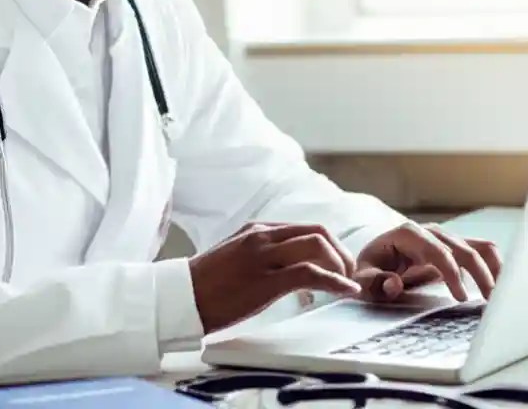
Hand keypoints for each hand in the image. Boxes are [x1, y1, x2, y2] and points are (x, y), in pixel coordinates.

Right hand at [188, 222, 360, 333]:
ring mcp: (264, 257)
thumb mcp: (233, 258)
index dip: (327, 245)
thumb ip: (259, 256)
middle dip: (340, 251)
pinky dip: (335, 282)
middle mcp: (261, 237)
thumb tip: (285, 271)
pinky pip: (311, 273)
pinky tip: (344, 291)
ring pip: (317, 245)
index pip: (303, 228)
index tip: (336, 264)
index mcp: (254, 230)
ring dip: (341, 265)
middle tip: (348, 273)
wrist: (179, 298)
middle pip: (317, 231)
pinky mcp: (266, 281)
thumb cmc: (204, 286)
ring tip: (347, 284)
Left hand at [353, 222, 502, 302]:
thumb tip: (394, 284)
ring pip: (478, 248)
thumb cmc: (370, 267)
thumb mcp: (363, 276)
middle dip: (480, 275)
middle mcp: (431, 231)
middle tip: (489, 302)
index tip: (461, 297)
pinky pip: (482, 250)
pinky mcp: (455, 245)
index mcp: (408, 234)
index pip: (438, 251)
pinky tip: (502, 286)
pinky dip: (495, 265)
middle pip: (463, 249)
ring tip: (501, 296)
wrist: (375, 257)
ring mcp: (446, 237)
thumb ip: (373, 281)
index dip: (452, 273)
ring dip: (493, 271)